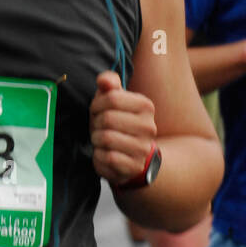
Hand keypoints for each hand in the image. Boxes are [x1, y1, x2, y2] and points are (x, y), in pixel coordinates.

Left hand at [90, 71, 156, 185]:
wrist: (131, 156)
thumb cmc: (117, 123)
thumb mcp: (112, 100)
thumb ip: (108, 84)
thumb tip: (103, 80)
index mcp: (145, 106)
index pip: (112, 98)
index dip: (97, 104)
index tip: (97, 110)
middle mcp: (149, 126)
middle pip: (108, 118)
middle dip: (96, 123)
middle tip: (99, 127)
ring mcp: (143, 148)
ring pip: (106, 138)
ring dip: (97, 139)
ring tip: (102, 140)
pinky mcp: (134, 166)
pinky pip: (107, 157)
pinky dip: (98, 156)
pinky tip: (104, 154)